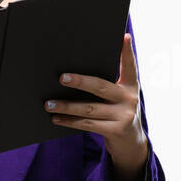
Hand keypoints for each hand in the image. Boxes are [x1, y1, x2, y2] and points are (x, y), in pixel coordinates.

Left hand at [45, 33, 147, 163]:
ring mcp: (124, 116)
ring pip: (89, 108)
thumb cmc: (118, 113)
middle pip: (101, 87)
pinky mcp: (116, 131)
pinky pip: (87, 124)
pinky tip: (56, 118)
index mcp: (131, 86)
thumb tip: (72, 75)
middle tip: (61, 78)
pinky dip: (70, 121)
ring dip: (66, 106)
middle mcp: (130, 99)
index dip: (127, 51)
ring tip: (49, 104)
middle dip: (80, 82)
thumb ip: (106, 85)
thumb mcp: (119, 97)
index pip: (130, 66)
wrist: (132, 143)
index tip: (123, 37)